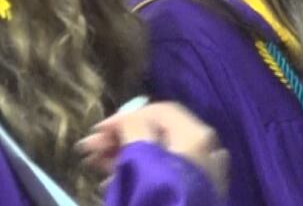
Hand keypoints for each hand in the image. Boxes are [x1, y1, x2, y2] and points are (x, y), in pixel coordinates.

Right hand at [79, 102, 228, 198]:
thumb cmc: (160, 198)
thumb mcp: (143, 160)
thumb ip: (135, 130)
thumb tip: (128, 118)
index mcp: (197, 136)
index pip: (161, 112)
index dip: (126, 117)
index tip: (94, 133)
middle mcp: (207, 149)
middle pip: (160, 133)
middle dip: (122, 138)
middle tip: (87, 151)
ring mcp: (203, 173)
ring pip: (161, 155)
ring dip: (125, 155)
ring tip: (92, 166)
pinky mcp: (195, 193)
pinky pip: (165, 174)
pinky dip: (140, 173)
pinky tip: (112, 184)